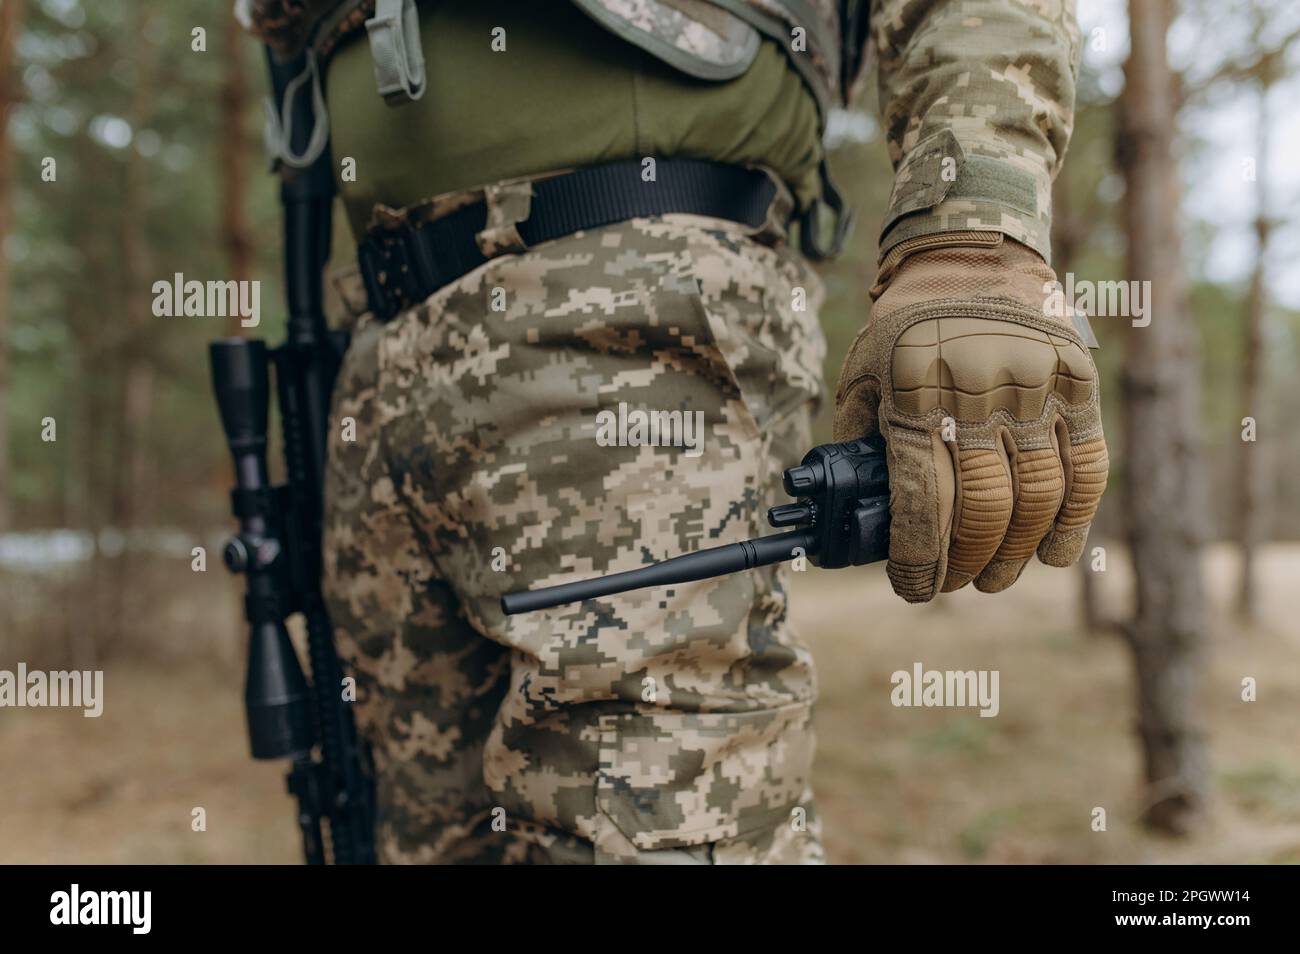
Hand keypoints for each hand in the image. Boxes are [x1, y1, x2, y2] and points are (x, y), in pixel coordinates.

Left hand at [832, 235, 1107, 602]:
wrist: (971, 252)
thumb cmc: (906, 325)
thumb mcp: (863, 372)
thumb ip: (861, 440)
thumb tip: (860, 516)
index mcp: (914, 390)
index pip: (922, 499)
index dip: (918, 558)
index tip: (913, 587)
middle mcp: (978, 390)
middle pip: (983, 507)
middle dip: (966, 562)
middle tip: (957, 584)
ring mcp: (1036, 386)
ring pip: (1036, 497)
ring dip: (1015, 552)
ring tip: (996, 578)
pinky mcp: (1079, 383)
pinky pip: (1085, 467)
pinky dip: (1072, 520)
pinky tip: (1051, 553)